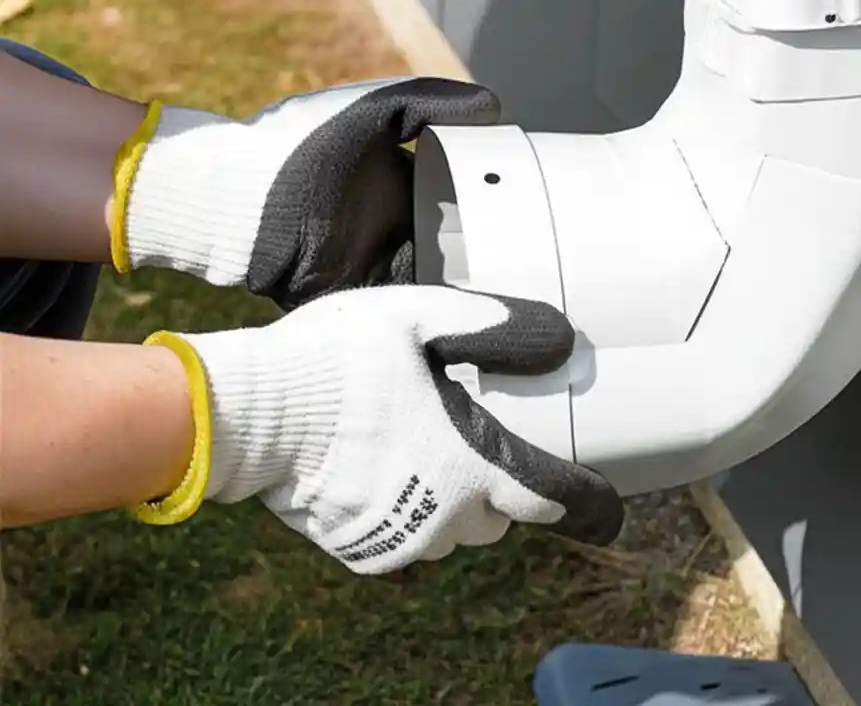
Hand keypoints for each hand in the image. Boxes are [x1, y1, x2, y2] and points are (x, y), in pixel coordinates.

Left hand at [113, 78, 499, 309]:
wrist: (233, 196)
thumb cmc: (296, 146)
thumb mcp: (371, 113)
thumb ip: (429, 103)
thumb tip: (492, 106)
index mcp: (398, 191)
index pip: (457, 212)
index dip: (488, 224)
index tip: (524, 236)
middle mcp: (388, 233)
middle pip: (449, 259)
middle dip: (480, 274)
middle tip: (525, 289)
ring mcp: (367, 271)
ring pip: (425, 295)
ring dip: (454, 307)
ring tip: (501, 321)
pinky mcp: (345, 304)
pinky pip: (390, 321)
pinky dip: (416, 328)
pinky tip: (452, 337)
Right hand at [152, 286, 621, 573]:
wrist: (244, 413)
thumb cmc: (332, 361)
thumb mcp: (419, 317)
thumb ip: (495, 326)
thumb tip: (561, 338)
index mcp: (470, 467)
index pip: (553, 500)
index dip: (589, 504)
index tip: (607, 508)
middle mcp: (443, 518)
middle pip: (500, 516)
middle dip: (498, 484)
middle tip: (470, 436)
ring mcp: (401, 541)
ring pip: (455, 532)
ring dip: (454, 501)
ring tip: (422, 450)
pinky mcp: (363, 553)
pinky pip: (410, 543)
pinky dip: (411, 516)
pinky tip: (384, 474)